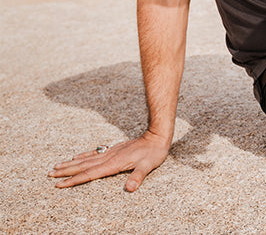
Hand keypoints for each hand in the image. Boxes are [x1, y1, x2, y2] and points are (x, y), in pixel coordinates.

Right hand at [48, 131, 169, 191]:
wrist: (157, 136)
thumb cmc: (153, 153)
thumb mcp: (148, 166)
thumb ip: (138, 177)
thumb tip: (130, 189)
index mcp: (113, 164)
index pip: (90, 174)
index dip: (74, 180)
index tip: (59, 184)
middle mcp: (108, 157)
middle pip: (82, 166)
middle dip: (65, 171)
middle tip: (49, 174)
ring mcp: (110, 152)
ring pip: (85, 159)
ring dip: (70, 163)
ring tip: (56, 166)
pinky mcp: (114, 149)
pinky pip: (93, 153)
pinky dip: (83, 155)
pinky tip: (76, 156)